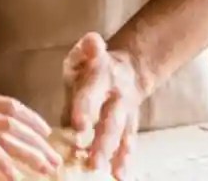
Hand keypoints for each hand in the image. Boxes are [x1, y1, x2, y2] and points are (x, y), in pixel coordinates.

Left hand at [63, 33, 147, 179]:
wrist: (128, 70)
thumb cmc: (92, 66)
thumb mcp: (84, 53)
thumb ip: (86, 49)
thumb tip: (93, 40)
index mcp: (100, 77)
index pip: (91, 93)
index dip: (85, 108)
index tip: (78, 125)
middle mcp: (116, 97)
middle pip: (111, 120)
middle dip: (102, 141)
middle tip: (92, 160)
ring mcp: (125, 114)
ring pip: (121, 135)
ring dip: (114, 154)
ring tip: (105, 171)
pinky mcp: (128, 127)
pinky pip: (128, 144)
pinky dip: (125, 160)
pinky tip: (119, 176)